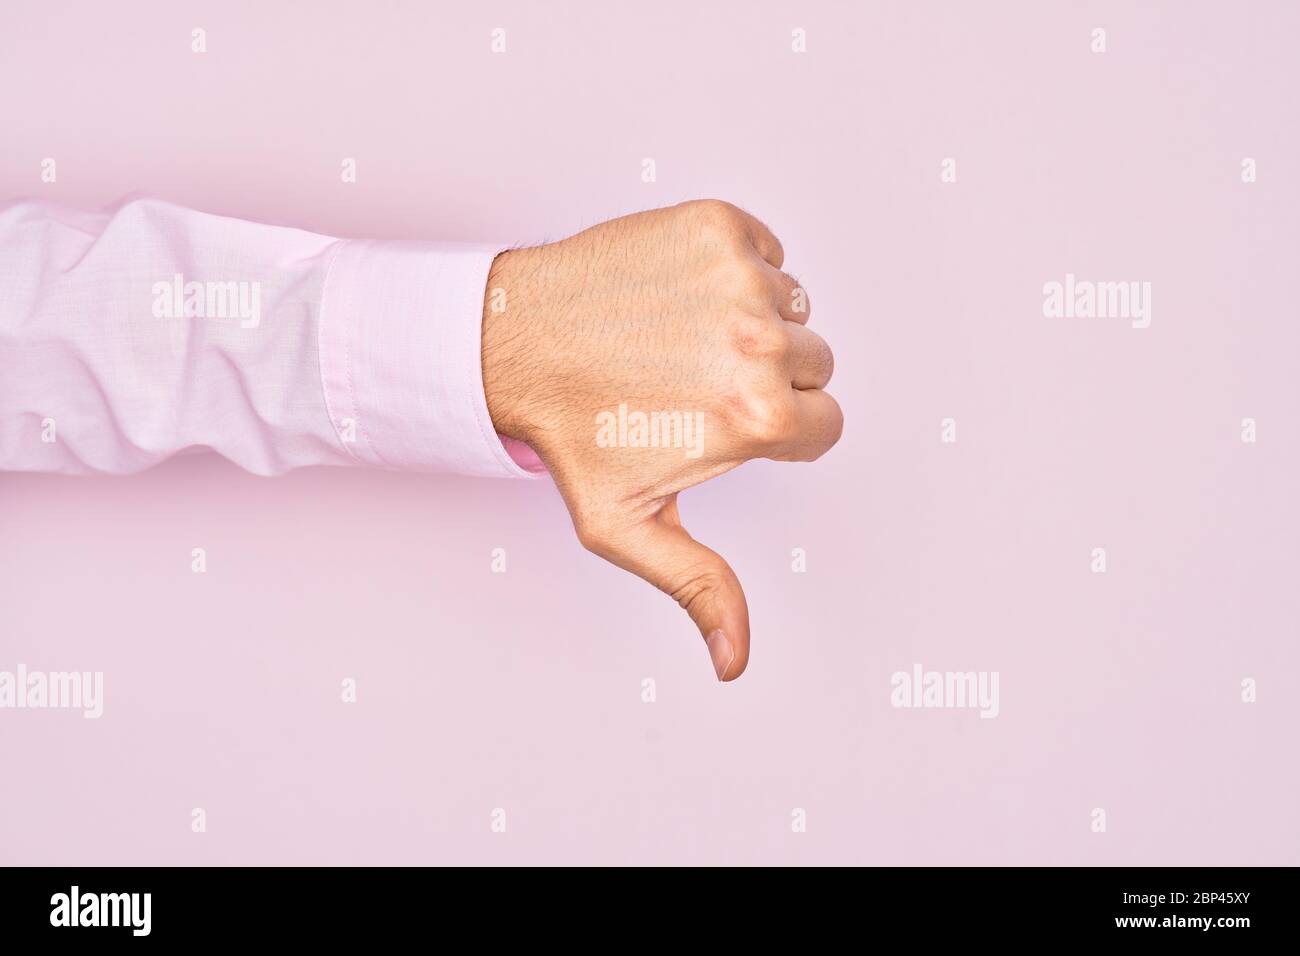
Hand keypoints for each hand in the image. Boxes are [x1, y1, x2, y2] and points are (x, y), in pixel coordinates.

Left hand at [482, 200, 841, 680]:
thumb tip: (735, 661)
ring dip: (752, 323)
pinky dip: (735, 269)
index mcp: (758, 417)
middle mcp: (761, 340)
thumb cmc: (568, 432)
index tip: (720, 423)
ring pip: (794, 306)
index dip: (777, 433)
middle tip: (691, 382)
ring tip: (680, 339)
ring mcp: (740, 275)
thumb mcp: (629, 525)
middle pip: (815, 364)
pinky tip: (678, 297)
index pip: (826, 426)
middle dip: (768, 377)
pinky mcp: (718, 223)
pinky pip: (767, 249)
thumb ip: (698, 587)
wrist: (510, 341)